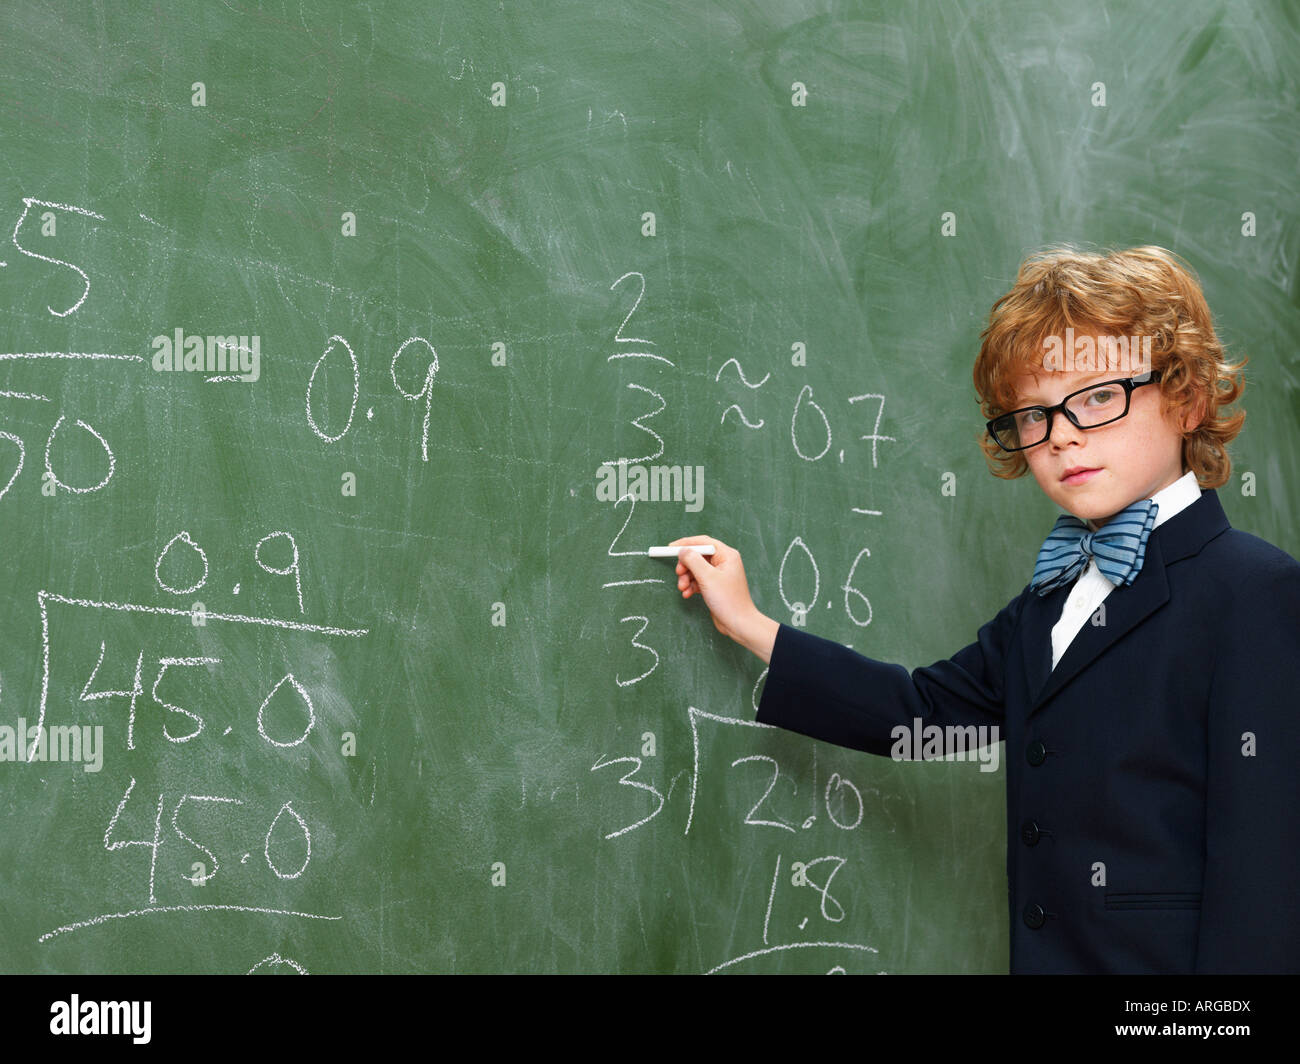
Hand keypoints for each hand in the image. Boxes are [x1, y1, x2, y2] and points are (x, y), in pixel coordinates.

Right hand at [669, 535, 778, 662]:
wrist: (738, 623)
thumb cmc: (728, 600)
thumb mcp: (707, 577)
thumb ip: (693, 560)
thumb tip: (682, 550)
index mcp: (727, 555)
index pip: (703, 542)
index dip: (686, 544)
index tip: (670, 547)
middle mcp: (724, 562)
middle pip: (698, 556)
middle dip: (686, 565)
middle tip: (679, 573)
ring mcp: (719, 575)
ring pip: (696, 569)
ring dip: (686, 578)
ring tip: (683, 588)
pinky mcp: (715, 586)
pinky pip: (698, 580)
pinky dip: (691, 586)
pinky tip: (687, 594)